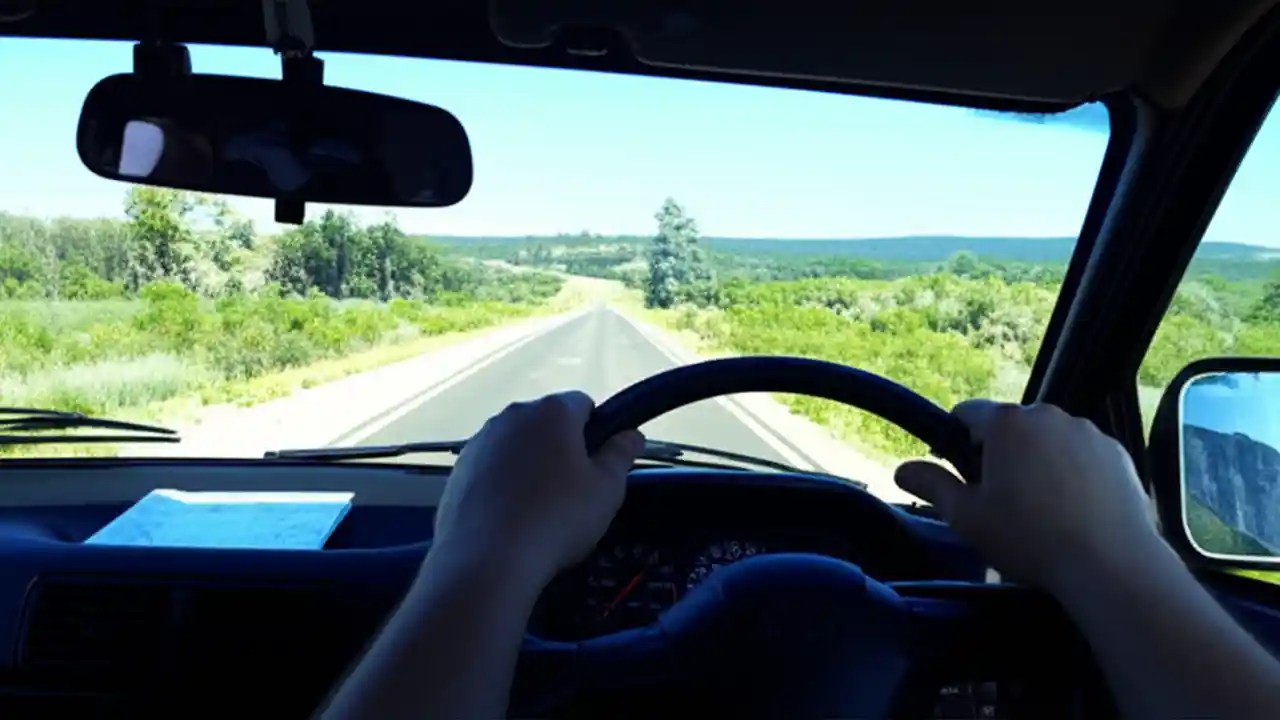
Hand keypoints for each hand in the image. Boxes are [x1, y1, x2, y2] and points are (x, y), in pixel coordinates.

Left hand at [431, 391, 644, 585]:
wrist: (486, 559)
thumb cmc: (558, 518)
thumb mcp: (607, 490)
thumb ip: (621, 454)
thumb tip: (632, 434)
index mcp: (552, 412)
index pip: (583, 404)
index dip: (596, 432)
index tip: (597, 467)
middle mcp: (512, 415)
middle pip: (546, 424)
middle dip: (560, 448)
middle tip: (572, 492)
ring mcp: (479, 441)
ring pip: (516, 445)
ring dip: (529, 464)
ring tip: (537, 509)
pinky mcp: (458, 469)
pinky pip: (490, 468)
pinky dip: (502, 483)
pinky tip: (508, 517)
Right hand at [894, 400, 1161, 591]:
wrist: (1111, 564)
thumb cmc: (1028, 538)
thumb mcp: (966, 517)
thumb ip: (933, 485)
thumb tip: (901, 469)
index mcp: (1007, 423)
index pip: (967, 413)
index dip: (955, 440)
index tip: (961, 475)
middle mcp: (1048, 414)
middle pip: (1011, 426)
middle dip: (1000, 452)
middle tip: (1001, 499)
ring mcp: (1088, 431)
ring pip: (1049, 439)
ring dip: (1038, 460)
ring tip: (1042, 507)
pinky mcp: (1118, 452)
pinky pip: (1083, 454)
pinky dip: (1074, 472)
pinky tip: (1075, 509)